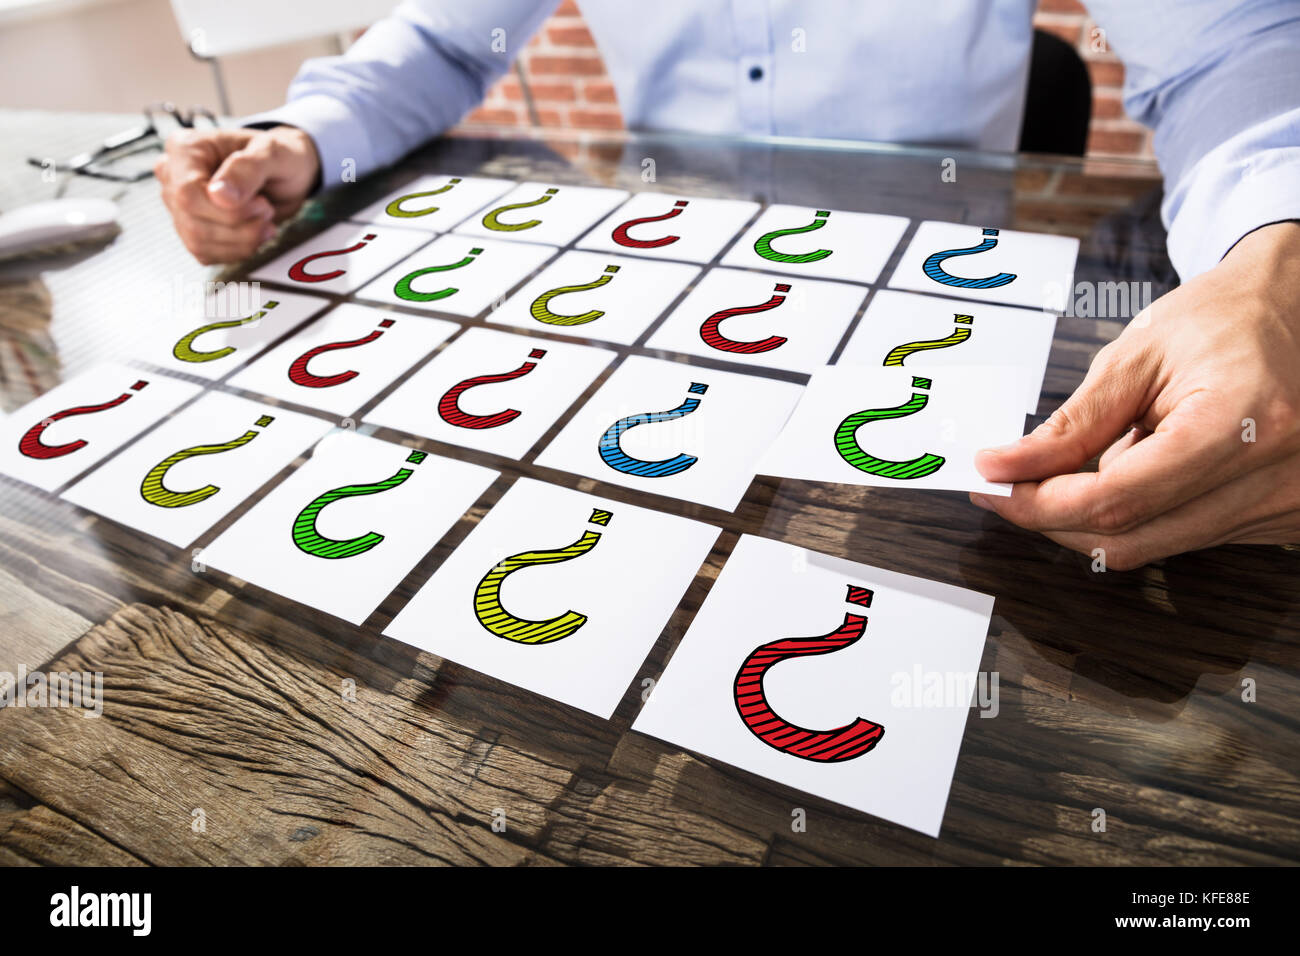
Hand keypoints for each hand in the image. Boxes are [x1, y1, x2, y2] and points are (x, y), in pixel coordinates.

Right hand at [154, 126, 320, 264]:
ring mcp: (178, 205)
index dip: (226, 210)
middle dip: (240, 225)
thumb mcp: (273, 153)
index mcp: (185, 149)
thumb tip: (218, 195)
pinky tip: (255, 233)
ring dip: (242, 240)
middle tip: (267, 209)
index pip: (187, 193)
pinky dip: (237, 250)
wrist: (286, 175)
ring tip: (265, 220)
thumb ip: (247, 168)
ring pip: (198, 242)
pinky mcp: (190, 230)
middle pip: (192, 221)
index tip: (261, 203)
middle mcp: (173, 176)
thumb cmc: (278, 157)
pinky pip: (205, 253)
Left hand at [971, 221, 1299, 569]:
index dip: (1041, 501)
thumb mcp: (1135, 356)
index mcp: (1243, 423)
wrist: (1290, 309)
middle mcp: (1274, 477)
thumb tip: (1006, 468)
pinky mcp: (1276, 519)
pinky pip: (1179, 538)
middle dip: (1053, 516)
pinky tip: (1126, 470)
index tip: (993, 483)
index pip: (1118, 498)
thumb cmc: (1222, 318)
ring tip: (1068, 468)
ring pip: (1150, 547)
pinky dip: (1134, 514)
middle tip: (1007, 483)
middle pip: (1129, 537)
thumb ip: (1072, 424)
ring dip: (1090, 517)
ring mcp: (1282, 504)